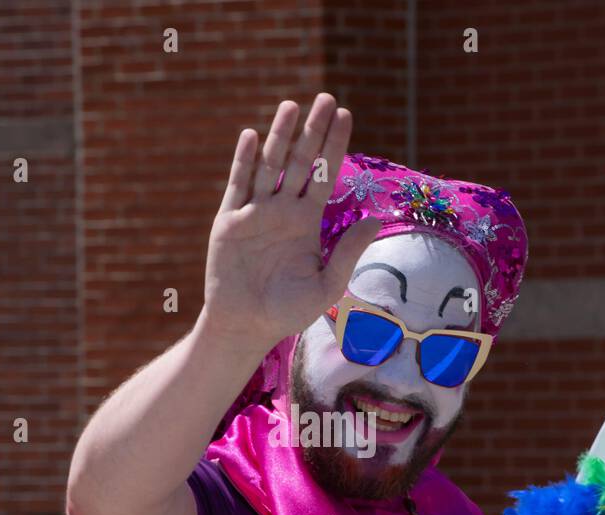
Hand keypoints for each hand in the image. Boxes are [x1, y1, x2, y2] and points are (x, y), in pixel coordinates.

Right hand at [201, 93, 382, 353]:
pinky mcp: (229, 221)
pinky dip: (245, 161)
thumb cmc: (287, 311)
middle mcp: (282, 210)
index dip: (335, 145)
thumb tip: (376, 219)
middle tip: (326, 97)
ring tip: (292, 105)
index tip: (346, 115)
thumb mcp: (326, 284)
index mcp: (306, 221)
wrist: (246, 326)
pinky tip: (252, 136)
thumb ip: (348, 252)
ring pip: (270, 166)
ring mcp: (255, 212)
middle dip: (312, 131)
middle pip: (300, 161)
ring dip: (280, 136)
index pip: (323, 174)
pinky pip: (238, 185)